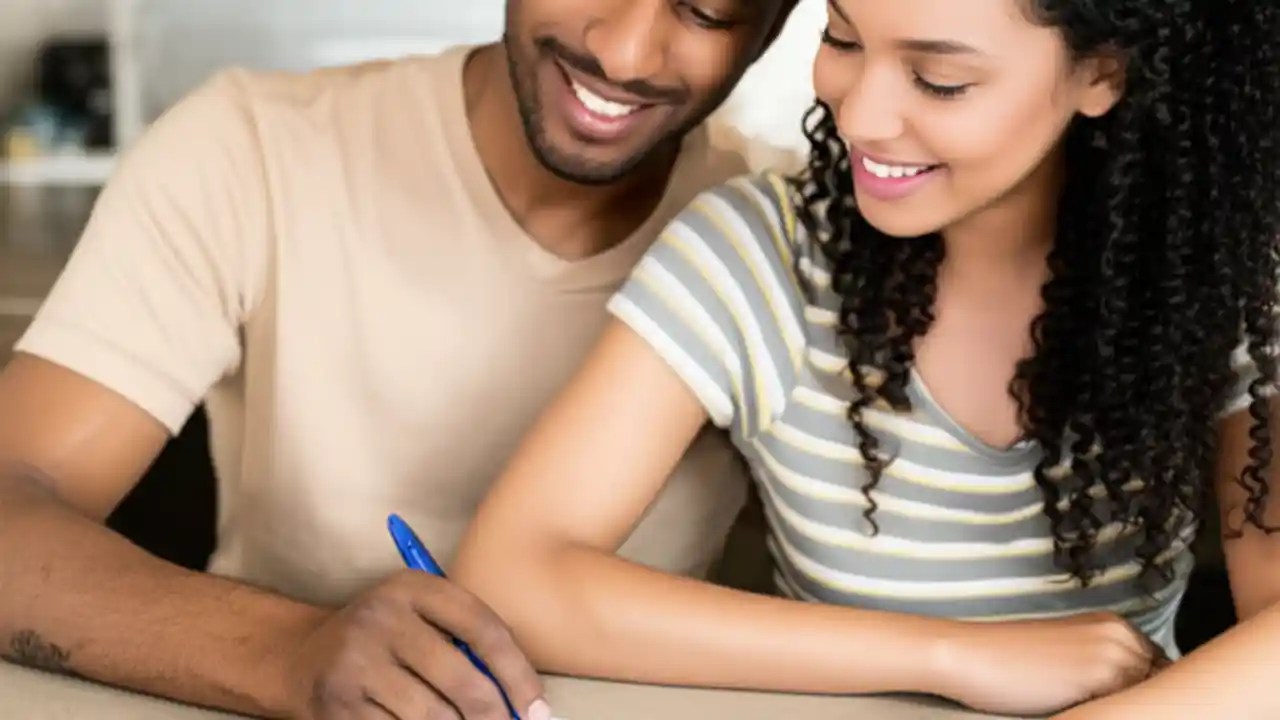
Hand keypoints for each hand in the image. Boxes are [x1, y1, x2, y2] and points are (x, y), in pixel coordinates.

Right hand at [282, 570, 550, 719]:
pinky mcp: (338, 703)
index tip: (536, 707)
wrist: (303, 656)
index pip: (483, 628)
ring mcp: (356, 661)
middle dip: (495, 714)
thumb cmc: (386, 639)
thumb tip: (521, 698)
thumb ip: (464, 641)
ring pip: (433, 716)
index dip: (517, 673)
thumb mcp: (420, 618)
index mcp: (412, 587)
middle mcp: (382, 618)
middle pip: (462, 680)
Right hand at [934, 611, 1166, 716]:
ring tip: (1102, 714)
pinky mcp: (1105, 678)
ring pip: (1156, 700)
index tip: (1139, 709)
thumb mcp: (1066, 658)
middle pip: (1167, 687)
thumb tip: (1133, 700)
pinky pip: (1136, 709)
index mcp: (1115, 626)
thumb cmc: (1007, 661)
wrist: (969, 655)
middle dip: (1153, 707)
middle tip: (1121, 713)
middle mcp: (1123, 636)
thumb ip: (1103, 671)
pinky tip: (1099, 716)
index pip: (1163, 672)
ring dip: (1141, 712)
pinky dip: (1125, 716)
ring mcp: (1117, 655)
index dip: (1154, 697)